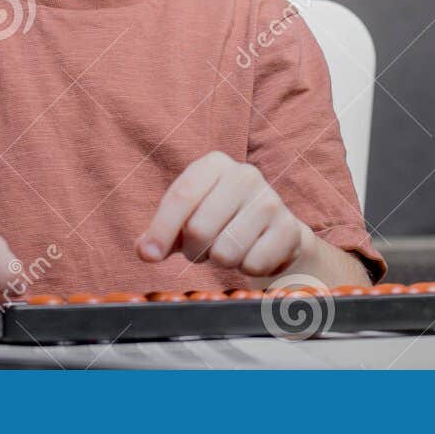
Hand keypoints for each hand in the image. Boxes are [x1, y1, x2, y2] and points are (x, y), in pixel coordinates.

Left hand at [136, 151, 310, 276]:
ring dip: (220, 261)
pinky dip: (246, 268)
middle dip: (194, 251)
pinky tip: (252, 254)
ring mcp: (270, 201)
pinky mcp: (289, 229)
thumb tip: (145, 250)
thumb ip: (161, 233)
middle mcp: (245, 175)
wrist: (274, 233)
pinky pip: (252, 264)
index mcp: (214, 164)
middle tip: (202, 250)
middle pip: (199, 228)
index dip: (161, 230)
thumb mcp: (187, 219)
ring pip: (226, 251)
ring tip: (227, 250)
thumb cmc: (220, 222)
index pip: (181, 196)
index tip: (148, 256)